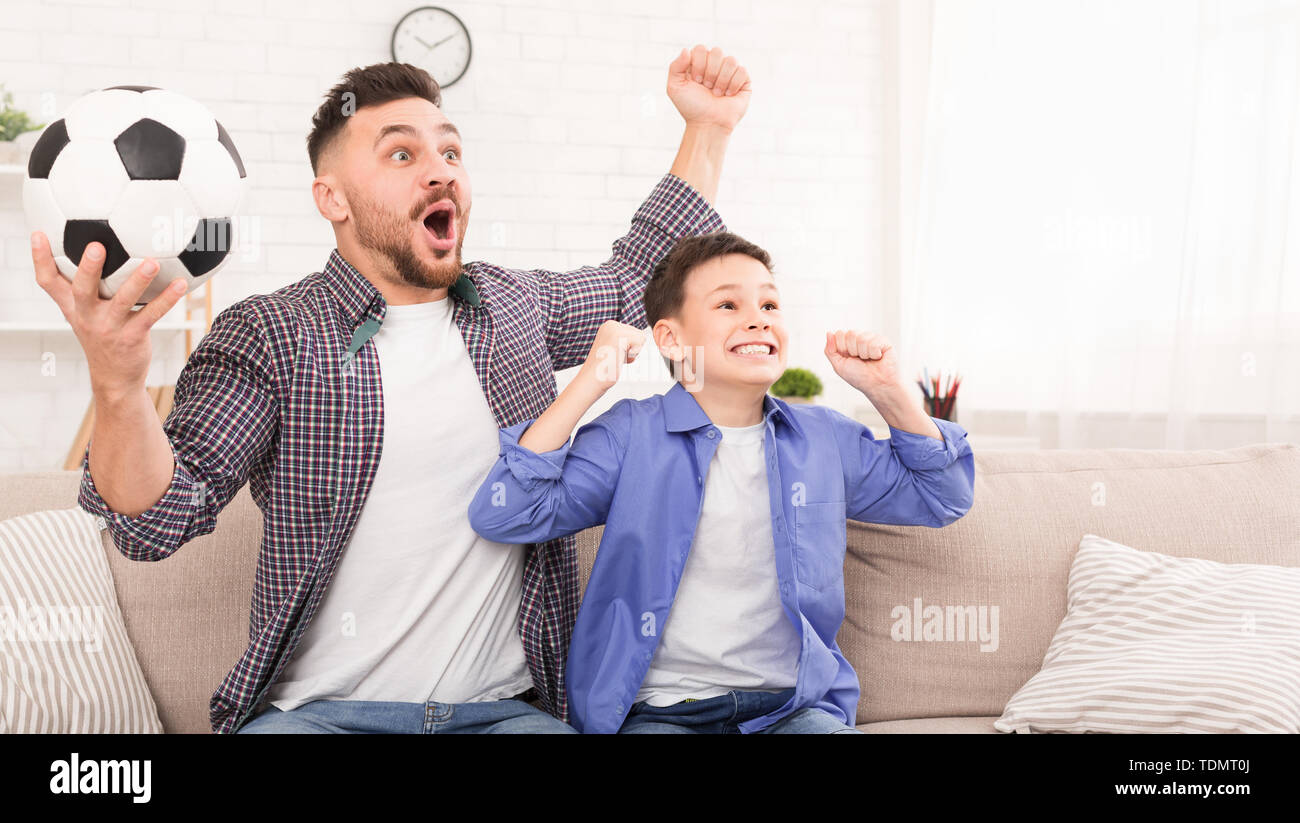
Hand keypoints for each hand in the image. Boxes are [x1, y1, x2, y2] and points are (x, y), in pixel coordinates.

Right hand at [31, 232, 186, 401]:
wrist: (114, 379)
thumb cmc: (102, 336)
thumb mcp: (83, 315)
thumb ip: (82, 289)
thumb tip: (91, 249)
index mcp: (73, 307)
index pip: (48, 282)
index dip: (40, 259)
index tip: (38, 235)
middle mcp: (87, 316)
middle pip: (82, 290)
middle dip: (88, 268)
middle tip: (96, 246)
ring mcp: (110, 327)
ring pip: (122, 300)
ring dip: (138, 280)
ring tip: (152, 262)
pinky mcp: (132, 337)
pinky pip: (151, 314)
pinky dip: (167, 299)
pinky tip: (181, 284)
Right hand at [577, 320, 645, 391]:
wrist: (591, 380)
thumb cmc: (604, 369)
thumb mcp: (616, 349)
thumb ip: (626, 341)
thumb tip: (642, 337)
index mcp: (609, 326)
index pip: (636, 333)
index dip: (630, 348)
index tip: (615, 354)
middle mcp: (611, 324)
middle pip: (640, 334)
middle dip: (632, 350)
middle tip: (615, 357)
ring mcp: (614, 329)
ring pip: (641, 337)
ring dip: (632, 353)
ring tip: (616, 358)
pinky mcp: (618, 336)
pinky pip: (640, 341)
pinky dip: (632, 355)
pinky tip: (618, 358)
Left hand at [667, 45, 750, 132]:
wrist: (708, 124)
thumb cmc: (691, 107)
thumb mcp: (675, 87)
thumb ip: (675, 66)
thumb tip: (687, 50)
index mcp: (700, 62)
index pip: (701, 49)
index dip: (699, 65)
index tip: (696, 82)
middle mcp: (715, 64)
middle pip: (717, 51)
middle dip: (710, 73)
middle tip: (707, 88)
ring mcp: (730, 72)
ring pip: (731, 60)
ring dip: (721, 80)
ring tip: (717, 94)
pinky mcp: (744, 80)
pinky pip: (742, 71)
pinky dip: (733, 85)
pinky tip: (728, 95)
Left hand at [824, 329, 903, 397]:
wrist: (876, 385)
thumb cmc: (859, 377)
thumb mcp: (839, 366)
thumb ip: (830, 350)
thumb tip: (829, 333)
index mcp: (848, 343)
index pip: (839, 334)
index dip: (842, 347)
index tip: (848, 358)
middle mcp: (859, 338)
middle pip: (850, 333)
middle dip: (853, 350)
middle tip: (860, 360)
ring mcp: (872, 338)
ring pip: (862, 338)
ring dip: (864, 354)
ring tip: (869, 360)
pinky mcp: (884, 341)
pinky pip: (874, 343)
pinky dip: (874, 354)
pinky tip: (877, 358)